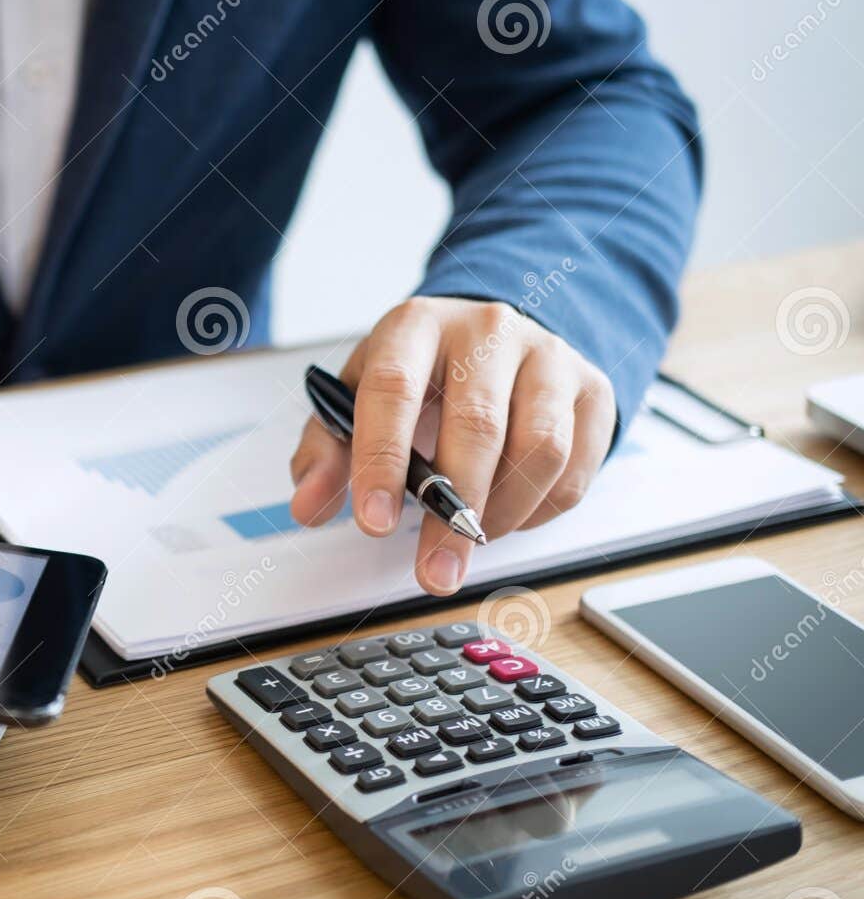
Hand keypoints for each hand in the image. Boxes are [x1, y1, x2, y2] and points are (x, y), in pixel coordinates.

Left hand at [289, 297, 615, 595]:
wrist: (491, 339)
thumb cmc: (418, 378)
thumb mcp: (357, 402)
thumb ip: (326, 453)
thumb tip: (307, 508)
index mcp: (416, 326)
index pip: (393, 389)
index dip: (382, 461)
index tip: (373, 524)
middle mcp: (488, 330)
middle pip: (477, 426)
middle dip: (452, 513)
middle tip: (434, 571)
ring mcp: (549, 355)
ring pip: (540, 449)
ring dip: (503, 512)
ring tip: (472, 534)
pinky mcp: (592, 389)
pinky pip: (577, 469)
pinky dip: (540, 510)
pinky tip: (508, 512)